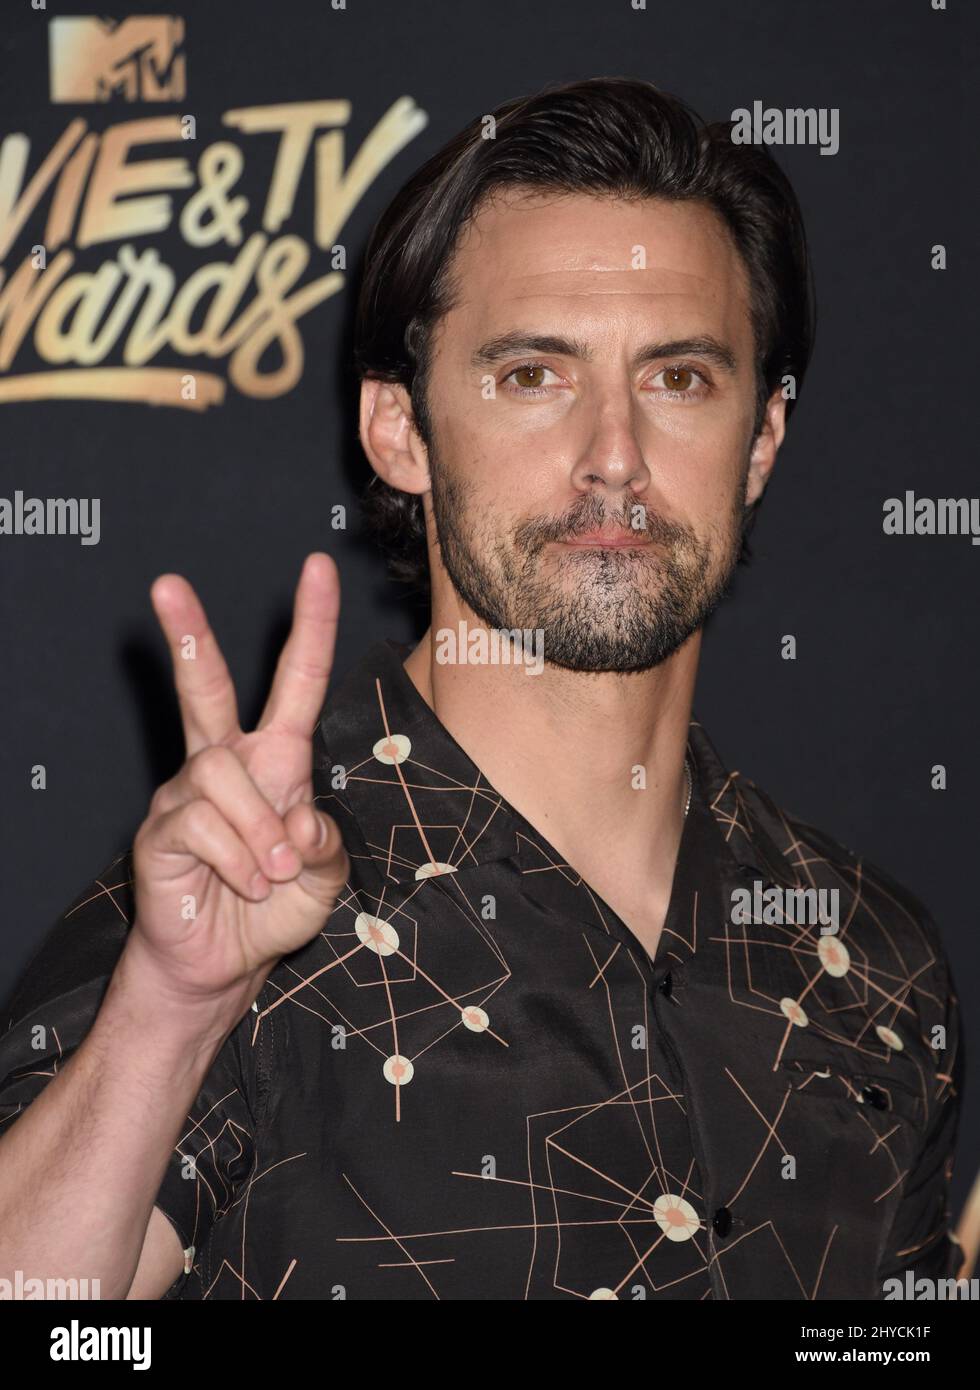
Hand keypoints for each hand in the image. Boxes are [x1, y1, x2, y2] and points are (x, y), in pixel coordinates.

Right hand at [126, 552, 348, 1016]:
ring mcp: (186, 793)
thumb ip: (326, 844)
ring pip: (222, 773)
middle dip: (189, 633)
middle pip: (208, 687)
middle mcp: (227, 763)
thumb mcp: (326, 876)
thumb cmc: (275, 906)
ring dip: (258, 829)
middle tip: (166, 583)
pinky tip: (243, 882)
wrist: (226, 962)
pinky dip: (236, 858)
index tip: (318, 566)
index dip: (311, 625)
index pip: (295, 681)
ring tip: (269, 873)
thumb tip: (298, 821)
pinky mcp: (160, 831)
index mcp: (276, 759)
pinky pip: (201, 823)